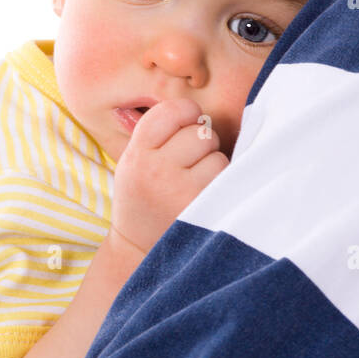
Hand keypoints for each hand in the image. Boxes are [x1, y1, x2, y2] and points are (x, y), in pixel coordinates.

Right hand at [110, 98, 228, 255]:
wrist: (138, 252)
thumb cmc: (143, 197)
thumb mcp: (133, 162)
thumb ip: (157, 133)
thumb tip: (197, 105)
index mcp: (136, 156)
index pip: (170, 112)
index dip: (185, 113)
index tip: (188, 123)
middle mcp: (155, 172)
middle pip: (199, 131)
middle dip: (200, 141)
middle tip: (188, 163)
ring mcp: (180, 192)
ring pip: (216, 152)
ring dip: (212, 162)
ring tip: (195, 181)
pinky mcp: (203, 209)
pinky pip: (225, 175)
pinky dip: (221, 181)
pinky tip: (205, 195)